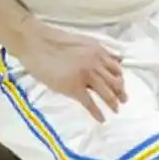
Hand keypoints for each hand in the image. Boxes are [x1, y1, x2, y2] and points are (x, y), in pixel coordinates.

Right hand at [14, 24, 128, 123]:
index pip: (116, 68)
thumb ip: (94, 52)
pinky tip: (101, 119)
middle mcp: (96, 63)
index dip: (119, 78)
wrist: (35, 43)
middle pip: (115, 82)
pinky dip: (97, 112)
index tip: (120, 85)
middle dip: (120, 92)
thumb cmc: (52, 41)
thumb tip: (107, 60)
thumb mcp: (80, 42)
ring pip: (106, 93)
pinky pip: (90, 103)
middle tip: (123, 100)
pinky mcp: (74, 87)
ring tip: (115, 110)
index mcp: (97, 50)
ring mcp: (86, 76)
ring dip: (112, 103)